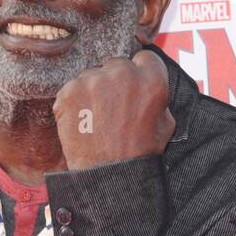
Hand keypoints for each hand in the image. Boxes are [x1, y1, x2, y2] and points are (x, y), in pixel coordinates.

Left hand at [52, 50, 174, 170]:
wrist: (109, 177)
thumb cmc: (138, 154)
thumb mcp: (165, 124)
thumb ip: (157, 98)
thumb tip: (147, 85)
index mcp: (151, 79)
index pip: (143, 58)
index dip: (139, 73)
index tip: (133, 88)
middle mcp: (122, 73)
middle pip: (115, 64)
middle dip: (114, 82)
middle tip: (113, 108)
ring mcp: (93, 80)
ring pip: (92, 76)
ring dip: (93, 92)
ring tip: (96, 119)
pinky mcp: (70, 91)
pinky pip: (71, 89)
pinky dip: (74, 104)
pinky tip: (82, 123)